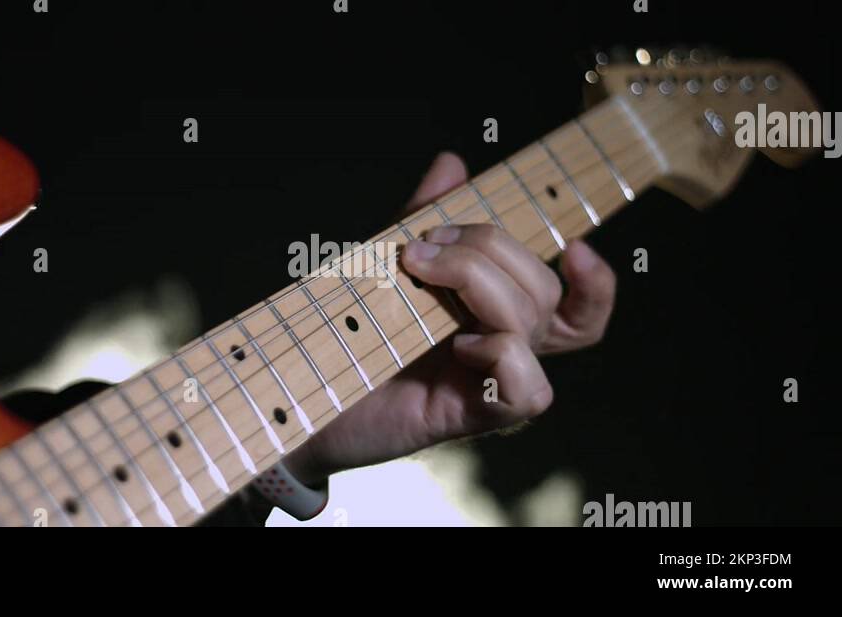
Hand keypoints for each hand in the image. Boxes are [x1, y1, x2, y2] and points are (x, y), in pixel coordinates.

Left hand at [284, 153, 615, 484]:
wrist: (300, 387)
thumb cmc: (349, 330)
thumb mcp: (389, 260)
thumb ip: (425, 216)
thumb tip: (453, 164)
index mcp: (494, 318)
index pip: (576, 308)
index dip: (596, 283)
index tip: (577, 245)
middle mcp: (501, 350)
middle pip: (544, 291)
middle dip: (488, 248)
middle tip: (422, 246)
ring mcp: (488, 384)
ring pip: (533, 324)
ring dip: (482, 283)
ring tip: (421, 275)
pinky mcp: (469, 416)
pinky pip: (528, 391)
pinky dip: (500, 354)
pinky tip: (456, 345)